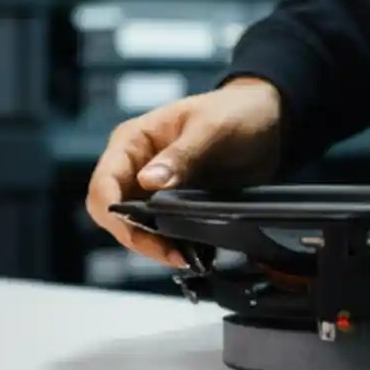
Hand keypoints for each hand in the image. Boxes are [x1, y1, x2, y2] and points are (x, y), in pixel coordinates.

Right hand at [84, 78, 282, 267]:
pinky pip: (161, 232)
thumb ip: (181, 155)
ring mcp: (152, 188)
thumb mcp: (211, 128)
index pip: (104, 183)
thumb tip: (148, 183)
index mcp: (132, 141)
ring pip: (135, 227)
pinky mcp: (172, 205)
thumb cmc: (235, 111)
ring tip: (188, 257)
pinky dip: (172, 245)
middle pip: (113, 213)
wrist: (265, 119)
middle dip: (137, 237)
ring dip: (156, 245)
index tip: (143, 232)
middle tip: (173, 254)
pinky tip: (194, 253)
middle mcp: (135, 167)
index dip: (114, 212)